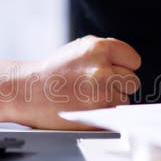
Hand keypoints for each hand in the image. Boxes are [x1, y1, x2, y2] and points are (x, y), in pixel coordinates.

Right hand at [0, 35, 141, 128]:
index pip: (133, 60)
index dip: (123, 68)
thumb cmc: (53, 72)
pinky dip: (104, 113)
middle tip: (96, 88)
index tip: (113, 73)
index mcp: (98, 47)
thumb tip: (130, 65)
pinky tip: (86, 107)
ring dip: (112, 101)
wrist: (27, 91)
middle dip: (119, 86)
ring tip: (88, 97)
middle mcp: (102, 67)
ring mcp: (101, 90)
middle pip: (132, 81)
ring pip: (125, 99)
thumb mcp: (79, 50)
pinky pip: (115, 113)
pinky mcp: (97, 110)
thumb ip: (105, 54)